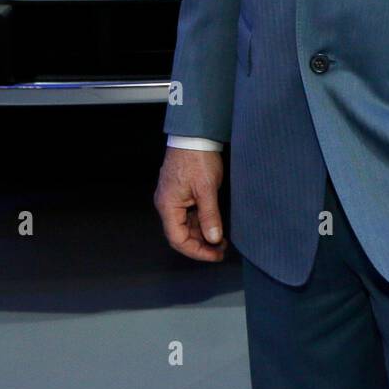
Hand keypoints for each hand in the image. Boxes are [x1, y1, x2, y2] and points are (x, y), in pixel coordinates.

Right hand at [154, 148, 227, 262]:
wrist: (194, 134)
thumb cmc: (197, 158)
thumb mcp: (207, 188)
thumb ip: (210, 216)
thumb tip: (214, 239)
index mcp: (168, 206)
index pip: (178, 240)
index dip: (197, 252)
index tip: (215, 254)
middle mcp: (166, 204)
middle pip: (180, 234)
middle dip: (201, 244)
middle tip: (222, 248)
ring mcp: (172, 198)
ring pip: (185, 225)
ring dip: (202, 234)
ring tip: (221, 238)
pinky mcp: (179, 193)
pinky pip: (188, 214)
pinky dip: (200, 222)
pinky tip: (214, 224)